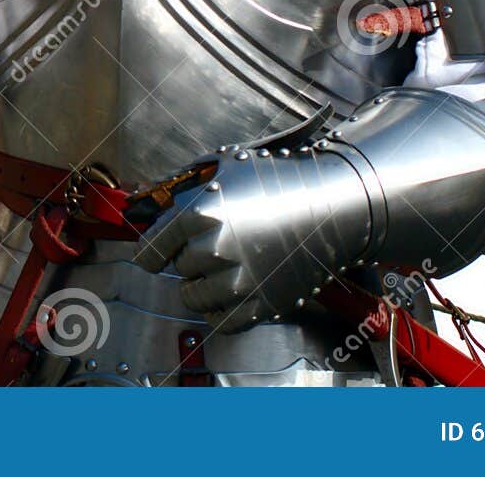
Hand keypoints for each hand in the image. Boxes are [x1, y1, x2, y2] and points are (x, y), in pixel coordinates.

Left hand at [131, 145, 373, 326]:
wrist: (333, 206)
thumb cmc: (278, 179)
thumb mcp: (226, 164)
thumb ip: (186, 180)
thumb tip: (154, 195)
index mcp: (200, 213)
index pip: (152, 249)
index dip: (151, 253)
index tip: (153, 257)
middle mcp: (215, 248)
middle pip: (179, 267)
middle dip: (190, 256)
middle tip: (211, 244)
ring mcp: (239, 281)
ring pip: (194, 297)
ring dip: (202, 283)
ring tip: (222, 267)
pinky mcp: (262, 304)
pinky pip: (220, 321)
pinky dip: (219, 310)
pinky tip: (228, 293)